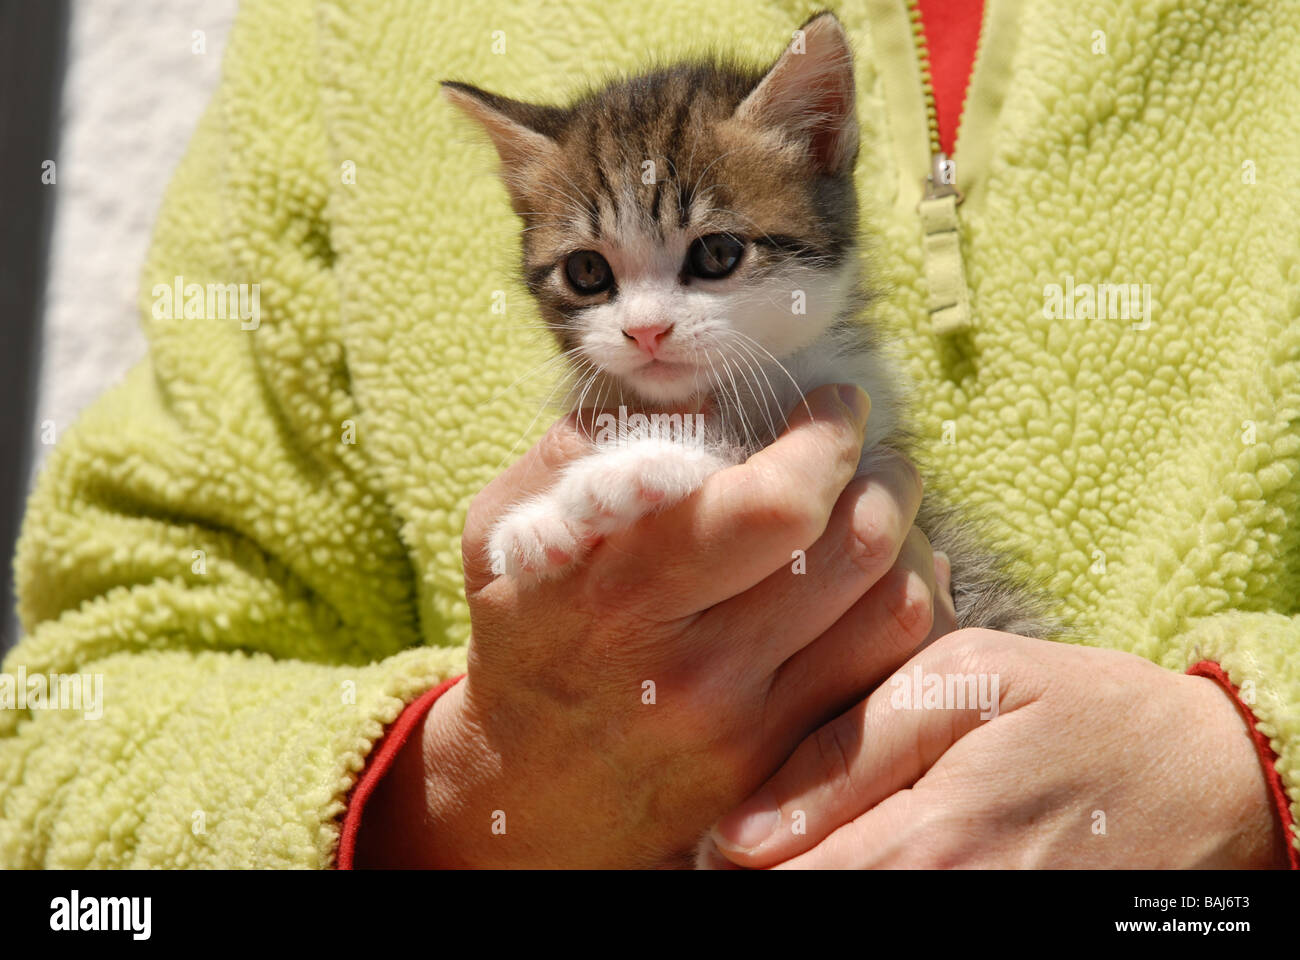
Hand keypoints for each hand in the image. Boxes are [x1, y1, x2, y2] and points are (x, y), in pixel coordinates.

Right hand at [354, 384, 953, 867]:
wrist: (531, 789)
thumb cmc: (525, 636)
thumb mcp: (504, 531)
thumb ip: (579, 448)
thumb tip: (689, 394)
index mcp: (621, 591)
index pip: (776, 504)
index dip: (827, 438)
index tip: (833, 405)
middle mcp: (697, 668)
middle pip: (857, 547)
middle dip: (886, 472)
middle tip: (870, 451)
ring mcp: (752, 726)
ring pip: (896, 606)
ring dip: (907, 536)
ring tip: (877, 507)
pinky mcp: (787, 762)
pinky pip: (893, 670)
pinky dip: (907, 605)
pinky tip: (878, 578)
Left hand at [705, 629, 1288, 867]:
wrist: (1202, 779)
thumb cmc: (1073, 709)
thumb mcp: (962, 684)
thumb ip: (848, 752)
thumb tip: (736, 834)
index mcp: (924, 847)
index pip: (773, 883)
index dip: (718, 862)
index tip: (696, 836)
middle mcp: (942, 905)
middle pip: (798, 910)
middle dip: (753, 875)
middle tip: (723, 840)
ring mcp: (976, 925)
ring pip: (838, 919)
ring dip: (805, 878)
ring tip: (785, 841)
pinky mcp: (996, 927)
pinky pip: (888, 924)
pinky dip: (858, 880)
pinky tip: (846, 851)